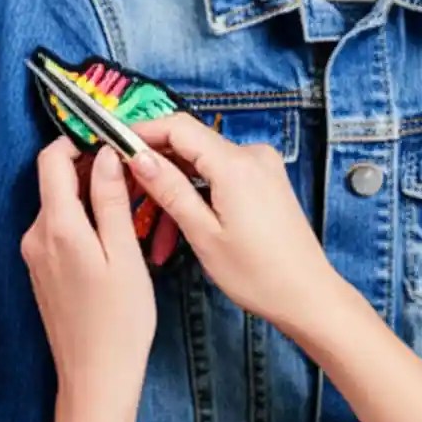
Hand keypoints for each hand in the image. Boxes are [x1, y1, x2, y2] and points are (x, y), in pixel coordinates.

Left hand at [22, 140, 156, 410]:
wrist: (95, 378)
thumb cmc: (119, 322)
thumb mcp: (125, 255)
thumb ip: (112, 201)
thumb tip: (106, 155)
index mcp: (57, 227)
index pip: (51, 160)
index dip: (78, 141)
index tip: (110, 140)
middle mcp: (37, 237)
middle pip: (55, 182)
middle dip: (91, 168)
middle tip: (132, 171)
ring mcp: (36, 256)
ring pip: (60, 206)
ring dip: (90, 196)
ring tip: (131, 202)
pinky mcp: (42, 273)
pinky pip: (60, 230)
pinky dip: (84, 221)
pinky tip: (114, 233)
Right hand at [128, 114, 345, 327]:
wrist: (307, 295)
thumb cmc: (259, 274)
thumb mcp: (203, 234)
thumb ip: (169, 189)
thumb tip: (137, 156)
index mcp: (236, 165)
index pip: (178, 127)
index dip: (142, 132)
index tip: (113, 146)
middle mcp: (252, 156)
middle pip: (189, 145)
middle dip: (155, 168)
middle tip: (125, 194)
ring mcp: (261, 167)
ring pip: (202, 166)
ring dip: (175, 191)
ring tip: (154, 231)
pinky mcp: (265, 181)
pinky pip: (220, 177)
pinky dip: (198, 196)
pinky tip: (181, 226)